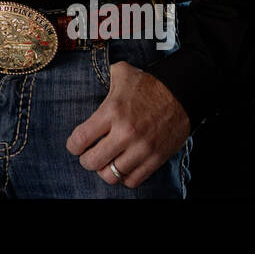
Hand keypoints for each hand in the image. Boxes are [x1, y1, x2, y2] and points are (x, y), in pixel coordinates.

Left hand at [65, 58, 190, 188]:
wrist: (181, 93)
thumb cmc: (148, 84)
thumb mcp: (122, 72)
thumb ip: (103, 76)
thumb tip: (90, 76)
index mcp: (112, 111)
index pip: (81, 139)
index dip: (73, 146)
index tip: (75, 145)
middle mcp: (125, 132)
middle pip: (92, 162)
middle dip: (86, 160)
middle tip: (88, 155)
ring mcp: (141, 148)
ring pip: (111, 175)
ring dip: (105, 170)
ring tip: (106, 162)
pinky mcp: (156, 158)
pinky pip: (133, 180)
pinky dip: (124, 177)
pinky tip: (122, 166)